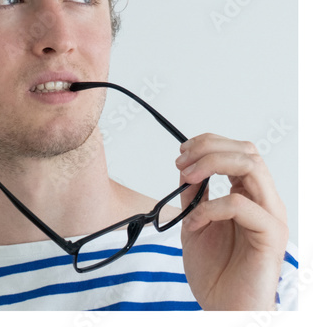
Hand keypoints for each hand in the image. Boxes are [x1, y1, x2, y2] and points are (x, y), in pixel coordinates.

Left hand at [176, 132, 288, 310]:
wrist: (222, 307)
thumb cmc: (214, 270)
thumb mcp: (195, 220)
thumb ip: (194, 193)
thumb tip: (185, 166)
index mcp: (249, 196)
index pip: (238, 151)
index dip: (208, 143)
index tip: (181, 153)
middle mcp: (264, 202)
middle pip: (247, 151)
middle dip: (209, 147)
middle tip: (182, 162)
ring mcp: (269, 218)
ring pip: (251, 166)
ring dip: (212, 163)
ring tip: (188, 177)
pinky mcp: (269, 236)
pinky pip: (241, 204)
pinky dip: (212, 205)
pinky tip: (197, 220)